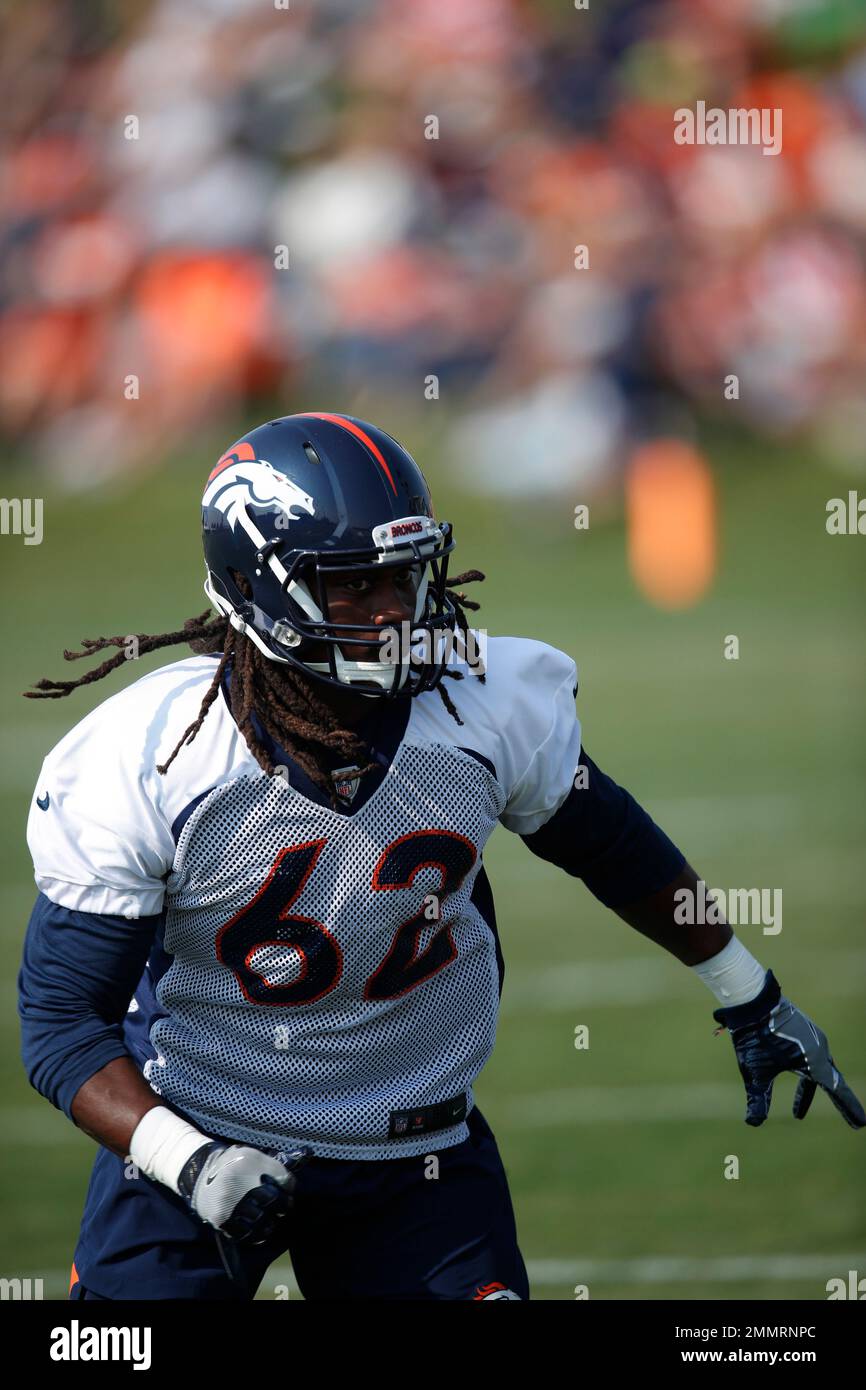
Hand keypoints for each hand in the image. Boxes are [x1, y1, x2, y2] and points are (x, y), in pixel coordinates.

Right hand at [177, 1140, 309, 1242]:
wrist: (197, 1172)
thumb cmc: (232, 1162)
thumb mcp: (253, 1154)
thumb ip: (277, 1160)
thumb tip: (307, 1154)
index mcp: (252, 1161)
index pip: (285, 1180)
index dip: (289, 1188)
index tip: (288, 1191)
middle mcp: (242, 1181)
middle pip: (275, 1200)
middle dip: (283, 1206)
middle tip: (283, 1208)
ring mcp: (231, 1201)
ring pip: (262, 1219)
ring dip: (270, 1223)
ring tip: (270, 1222)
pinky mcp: (222, 1217)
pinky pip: (245, 1233)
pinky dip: (255, 1235)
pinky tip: (259, 1233)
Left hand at [713, 971, 865, 1128]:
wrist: (752, 1002)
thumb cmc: (755, 1038)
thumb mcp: (755, 1072)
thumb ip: (758, 1098)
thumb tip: (753, 1122)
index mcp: (814, 1061)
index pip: (837, 1090)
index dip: (849, 1108)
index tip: (861, 1124)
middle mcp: (820, 1048)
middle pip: (831, 1081)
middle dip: (837, 1103)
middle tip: (851, 1123)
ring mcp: (813, 1037)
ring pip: (819, 1068)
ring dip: (810, 1090)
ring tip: (797, 1113)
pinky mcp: (804, 1029)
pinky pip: (811, 1055)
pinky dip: (806, 1074)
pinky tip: (793, 1080)